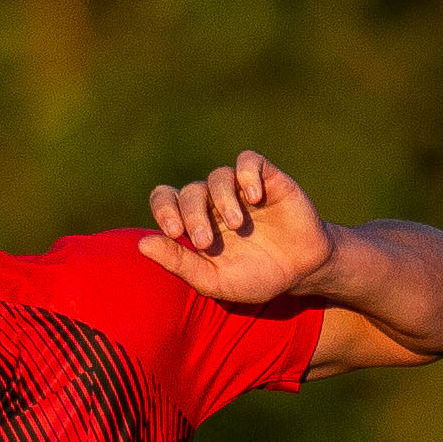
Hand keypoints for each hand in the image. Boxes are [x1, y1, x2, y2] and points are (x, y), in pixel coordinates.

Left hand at [138, 150, 336, 307]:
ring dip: (222, 200)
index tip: (174, 232)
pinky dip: (247, 175)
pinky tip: (254, 197)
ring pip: (218, 176)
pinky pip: (249, 161)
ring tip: (237, 224)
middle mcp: (213, 201)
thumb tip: (141, 243)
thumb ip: (179, 262)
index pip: (166, 198)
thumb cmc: (255, 277)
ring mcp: (239, 188)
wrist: (301, 272)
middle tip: (205, 242)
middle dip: (193, 216)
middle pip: (190, 191)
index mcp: (195, 222)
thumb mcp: (214, 280)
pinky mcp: (267, 178)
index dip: (164, 208)